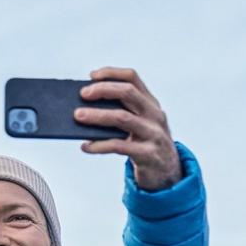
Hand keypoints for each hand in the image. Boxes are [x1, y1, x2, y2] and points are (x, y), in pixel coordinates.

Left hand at [76, 67, 181, 190]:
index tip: (92, 76)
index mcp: (151, 103)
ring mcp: (153, 134)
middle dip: (103, 90)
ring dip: (97, 115)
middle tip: (82, 94)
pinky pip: (119, 146)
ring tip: (78, 116)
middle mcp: (154, 114)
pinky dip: (99, 145)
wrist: (167, 172)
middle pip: (128, 92)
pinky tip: (86, 146)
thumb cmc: (145, 144)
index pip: (132, 78)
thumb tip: (86, 107)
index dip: (111, 73)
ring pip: (122, 117)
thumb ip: (122, 112)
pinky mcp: (148, 154)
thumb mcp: (140, 124)